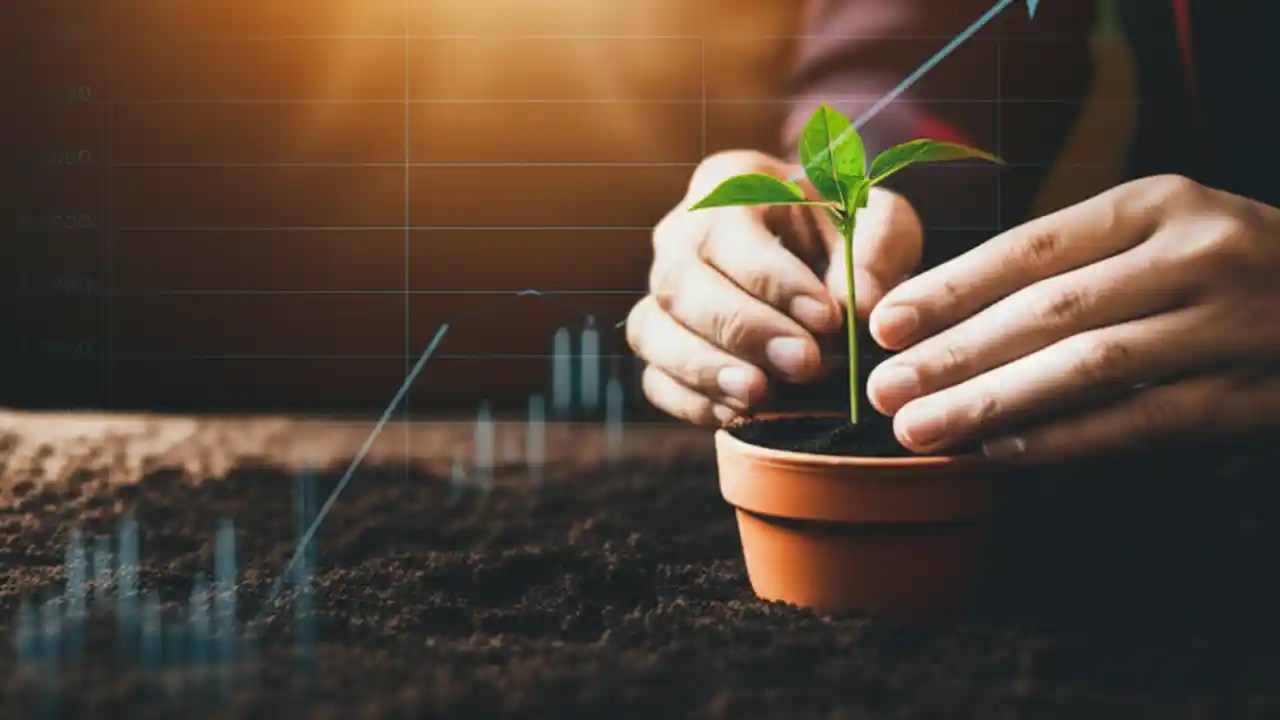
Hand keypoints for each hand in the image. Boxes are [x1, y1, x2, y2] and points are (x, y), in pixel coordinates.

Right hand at [627, 150, 923, 424]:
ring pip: (652, 330)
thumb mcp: (878, 223)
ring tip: (760, 395)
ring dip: (704, 368)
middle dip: (741, 328)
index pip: (728, 229)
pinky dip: (690, 401)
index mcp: (728, 184)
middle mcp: (679, 235)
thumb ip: (876, 250)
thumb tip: (858, 307)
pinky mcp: (662, 348)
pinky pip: (654, 378)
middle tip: (803, 363)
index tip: (828, 318)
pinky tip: (738, 412)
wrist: (826, 268)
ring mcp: (662, 295)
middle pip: (679, 282)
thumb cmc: (849, 234)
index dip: (773, 279)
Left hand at [866, 175, 1279, 461]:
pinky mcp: (1253, 393)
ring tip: (922, 428)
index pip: (1031, 248)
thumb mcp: (1156, 234)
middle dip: (955, 352)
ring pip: (1090, 366)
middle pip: (1050, 308)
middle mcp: (1195, 253)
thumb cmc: (1224, 267)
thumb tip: (944, 317)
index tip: (884, 324)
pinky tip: (1003, 454)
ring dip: (994, 401)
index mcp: (1156, 203)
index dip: (950, 288)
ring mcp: (1231, 324)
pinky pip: (1145, 421)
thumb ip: (1069, 266)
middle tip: (885, 389)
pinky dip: (1068, 439)